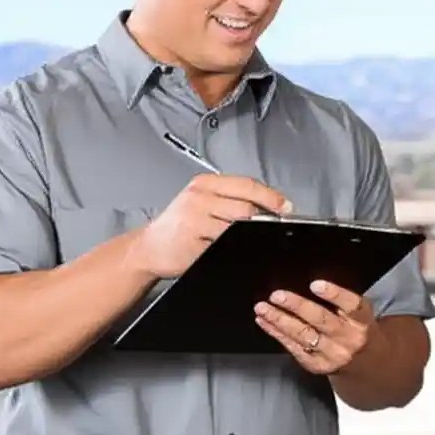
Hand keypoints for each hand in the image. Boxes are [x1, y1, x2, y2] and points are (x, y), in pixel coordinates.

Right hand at [126, 174, 290, 278]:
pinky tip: (233, 251)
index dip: (271, 197)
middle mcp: (198, 198)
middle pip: (246, 208)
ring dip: (250, 237)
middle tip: (274, 227)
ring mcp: (194, 221)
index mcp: (204, 183)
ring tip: (250, 240)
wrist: (148, 248)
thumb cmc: (179, 225)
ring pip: (237, 229)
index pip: (247, 185)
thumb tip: (271, 206)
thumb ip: (231, 199)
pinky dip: (235, 250)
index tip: (285, 207)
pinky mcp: (192, 244)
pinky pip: (224, 248)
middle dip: (264, 220)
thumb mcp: (201, 201)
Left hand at [254, 280, 379, 374]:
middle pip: (321, 320)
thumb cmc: (356, 329)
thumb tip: (308, 283)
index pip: (351, 305)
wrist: (365, 365)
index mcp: (362, 320)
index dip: (334, 294)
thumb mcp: (359, 313)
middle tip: (276, 295)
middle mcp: (349, 339)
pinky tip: (264, 321)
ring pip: (303, 335)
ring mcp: (332, 354)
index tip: (315, 284)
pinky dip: (277, 333)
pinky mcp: (317, 365)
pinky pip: (293, 347)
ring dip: (279, 320)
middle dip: (297, 306)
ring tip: (262, 308)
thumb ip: (339, 300)